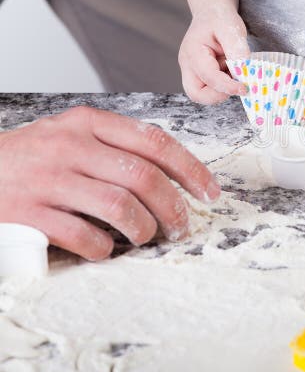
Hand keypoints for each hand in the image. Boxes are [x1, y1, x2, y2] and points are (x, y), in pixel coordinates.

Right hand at [0, 107, 220, 259]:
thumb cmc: (31, 158)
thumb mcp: (71, 135)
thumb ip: (115, 145)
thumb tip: (174, 173)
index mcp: (87, 123)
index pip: (154, 141)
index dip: (191, 169)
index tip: (209, 191)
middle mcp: (70, 146)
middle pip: (143, 177)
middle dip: (173, 206)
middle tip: (181, 225)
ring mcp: (48, 179)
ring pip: (120, 206)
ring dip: (143, 228)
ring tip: (144, 236)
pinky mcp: (29, 213)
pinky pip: (84, 235)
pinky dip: (103, 248)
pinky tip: (103, 248)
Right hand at [179, 8, 250, 103]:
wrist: (212, 12)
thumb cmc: (219, 18)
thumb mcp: (229, 26)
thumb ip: (235, 46)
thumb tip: (244, 66)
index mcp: (193, 52)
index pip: (208, 77)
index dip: (227, 86)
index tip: (244, 88)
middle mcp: (188, 65)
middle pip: (196, 93)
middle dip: (218, 95)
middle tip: (238, 86)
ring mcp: (193, 71)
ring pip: (204, 94)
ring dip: (223, 90)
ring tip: (236, 73)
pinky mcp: (202, 75)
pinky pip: (211, 89)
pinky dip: (225, 86)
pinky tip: (234, 73)